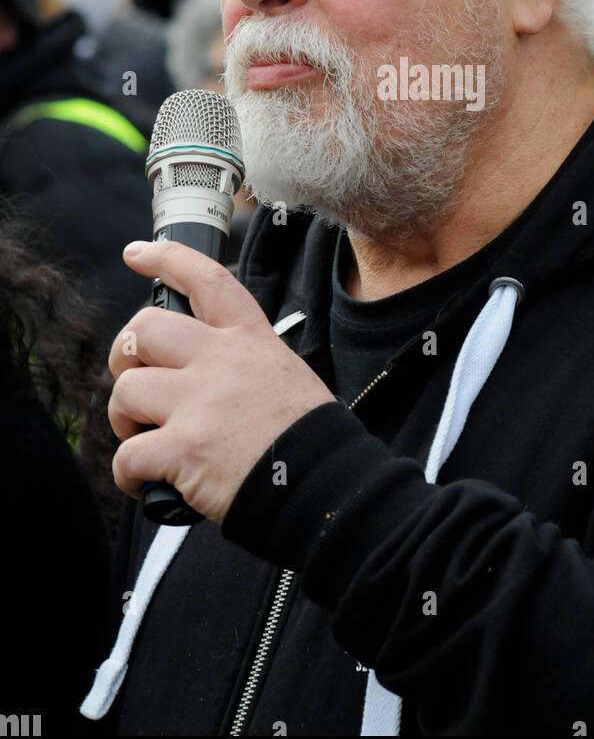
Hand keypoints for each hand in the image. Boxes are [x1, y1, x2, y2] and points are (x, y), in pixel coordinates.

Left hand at [108, 239, 335, 525]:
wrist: (326, 484)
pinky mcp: (184, 449)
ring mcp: (200, 402)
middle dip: (124, 354)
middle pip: (144, 328)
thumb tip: (202, 376)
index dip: (167, 259)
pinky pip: (125, 455)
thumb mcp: (286, 374)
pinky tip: (142, 482)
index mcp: (250, 340)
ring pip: (126, 389)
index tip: (138, 254)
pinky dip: (125, 473)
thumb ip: (243, 364)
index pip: (206, 279)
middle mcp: (221, 361)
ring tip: (142, 437)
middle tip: (135, 382)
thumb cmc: (309, 438)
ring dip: (123, 418)